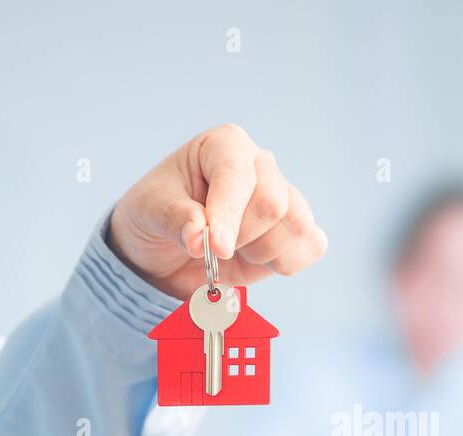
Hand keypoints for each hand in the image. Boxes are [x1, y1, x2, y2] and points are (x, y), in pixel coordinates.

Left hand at [108, 124, 327, 299]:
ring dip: (262, 253)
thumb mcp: (149, 210)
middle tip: (213, 248)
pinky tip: (256, 260)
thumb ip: (175, 219)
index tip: (214, 246)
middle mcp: (261, 166)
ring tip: (233, 252)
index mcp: (225, 145)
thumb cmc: (158, 216)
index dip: (228, 214)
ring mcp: (284, 197)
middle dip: (241, 237)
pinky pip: (312, 246)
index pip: (240, 176)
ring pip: (297, 226)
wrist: (165, 250)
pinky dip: (285, 262)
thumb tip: (202, 239)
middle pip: (274, 203)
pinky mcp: (295, 232)